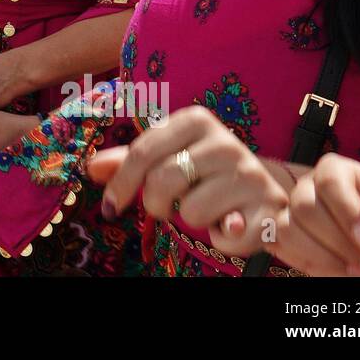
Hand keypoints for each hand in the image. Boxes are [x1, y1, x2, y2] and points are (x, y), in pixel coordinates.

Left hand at [88, 105, 287, 259]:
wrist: (266, 191)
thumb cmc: (204, 173)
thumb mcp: (168, 156)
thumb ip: (130, 161)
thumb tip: (92, 167)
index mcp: (195, 120)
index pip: (142, 152)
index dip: (121, 184)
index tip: (111, 206)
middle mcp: (224, 142)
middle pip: (161, 180)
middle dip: (155, 204)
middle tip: (168, 207)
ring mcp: (250, 174)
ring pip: (192, 210)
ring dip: (192, 219)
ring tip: (208, 207)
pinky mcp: (267, 208)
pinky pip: (225, 235)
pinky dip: (222, 239)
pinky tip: (231, 224)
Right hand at [270, 154, 359, 276]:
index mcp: (341, 170)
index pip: (329, 180)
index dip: (347, 213)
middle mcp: (312, 188)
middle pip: (305, 208)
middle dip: (340, 243)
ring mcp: (298, 214)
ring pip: (287, 229)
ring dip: (325, 258)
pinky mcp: (292, 239)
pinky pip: (281, 247)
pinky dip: (311, 264)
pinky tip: (341, 271)